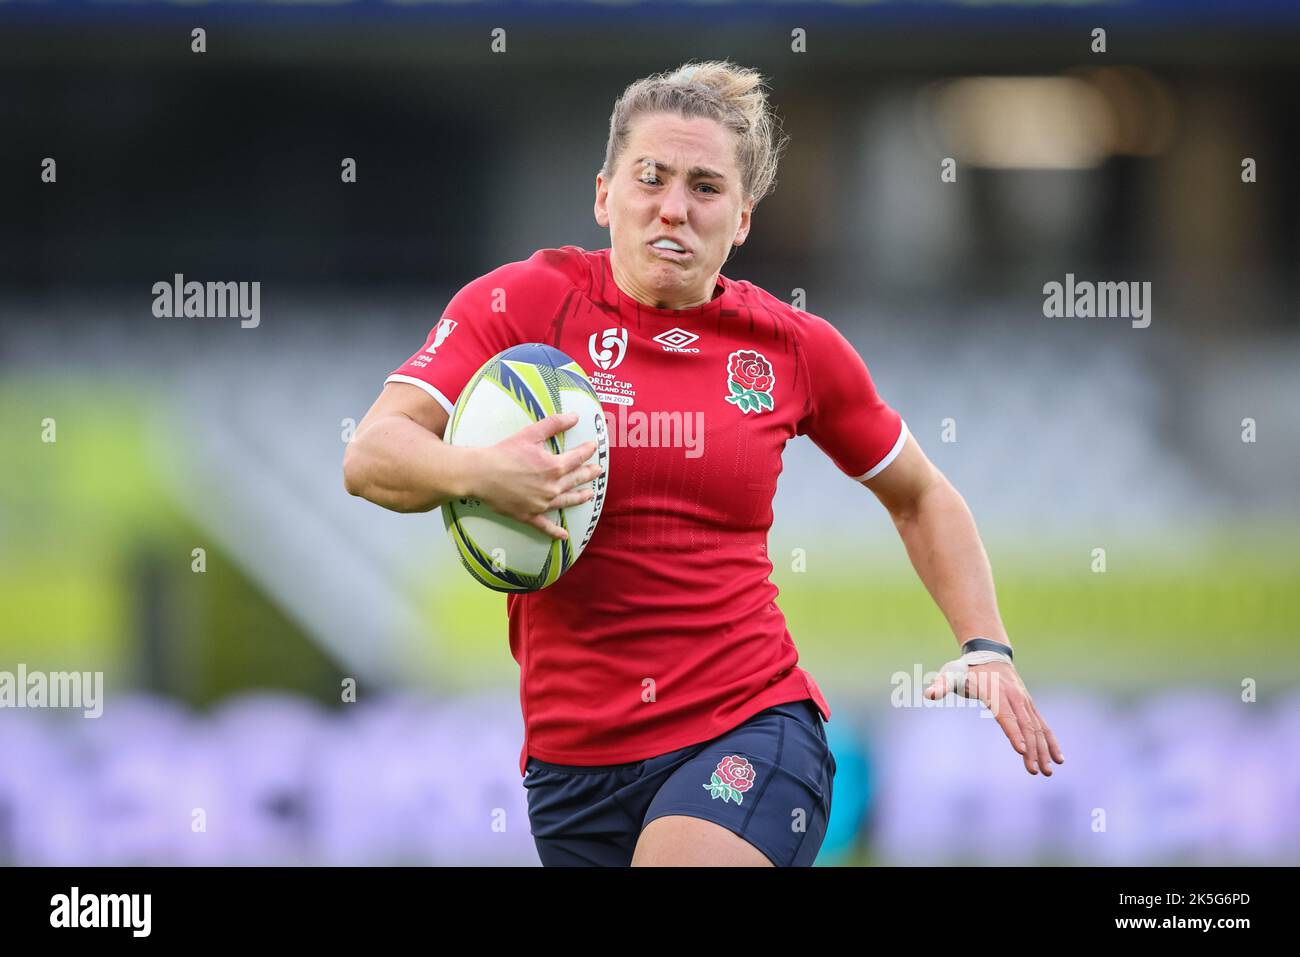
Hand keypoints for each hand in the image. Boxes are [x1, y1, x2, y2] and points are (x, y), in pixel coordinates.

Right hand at [468, 412, 603, 540]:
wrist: (481, 474)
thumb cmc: (504, 453)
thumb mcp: (530, 434)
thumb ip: (554, 424)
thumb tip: (574, 417)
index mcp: (554, 467)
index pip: (577, 458)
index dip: (586, 451)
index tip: (593, 447)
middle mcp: (552, 487)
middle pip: (576, 480)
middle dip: (588, 474)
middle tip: (598, 471)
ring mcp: (542, 503)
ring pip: (567, 501)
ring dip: (580, 498)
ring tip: (590, 495)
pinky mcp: (529, 515)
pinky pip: (545, 525)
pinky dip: (555, 531)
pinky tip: (564, 536)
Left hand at [924, 659, 1064, 776]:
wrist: (988, 654)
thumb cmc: (965, 669)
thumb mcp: (950, 674)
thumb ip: (941, 686)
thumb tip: (929, 694)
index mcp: (994, 691)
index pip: (1005, 715)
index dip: (1013, 732)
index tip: (1021, 750)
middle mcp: (1013, 697)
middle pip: (1024, 726)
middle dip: (1031, 749)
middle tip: (1034, 771)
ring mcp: (1024, 701)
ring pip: (1037, 728)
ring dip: (1044, 750)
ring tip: (1048, 771)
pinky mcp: (1029, 706)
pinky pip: (1043, 725)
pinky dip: (1051, 741)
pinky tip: (1059, 758)